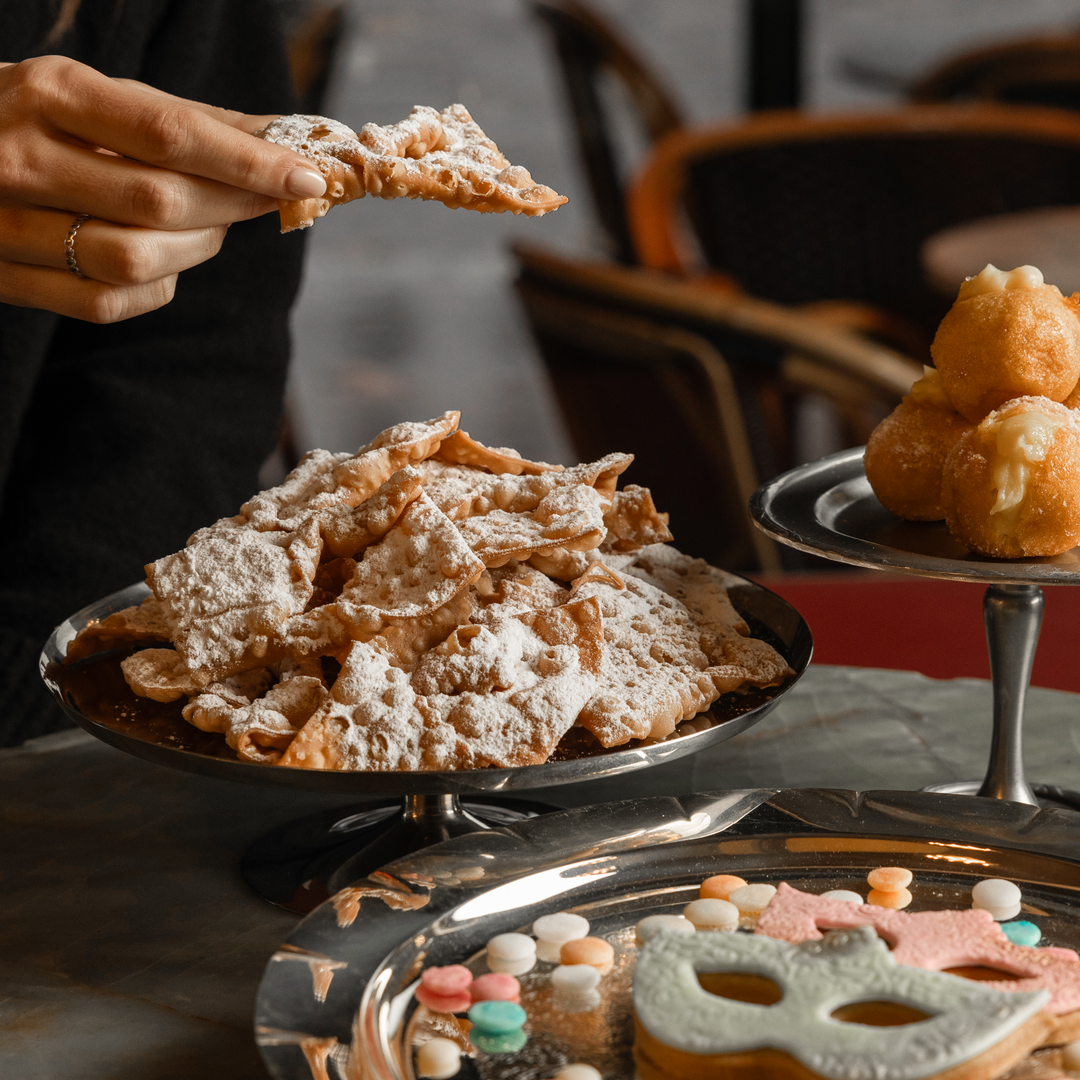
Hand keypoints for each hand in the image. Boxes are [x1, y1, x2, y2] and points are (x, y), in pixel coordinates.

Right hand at [0, 56, 325, 322]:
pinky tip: (162, 260)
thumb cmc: (33, 121)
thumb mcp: (93, 97)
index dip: (247, 162)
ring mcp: (8, 225)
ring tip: (208, 223)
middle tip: (270, 195)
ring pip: (138, 259)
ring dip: (198, 248)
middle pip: (161, 202)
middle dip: (235, 204)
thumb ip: (181, 120)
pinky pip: (110, 302)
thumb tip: (281, 136)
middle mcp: (23, 157)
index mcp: (51, 93)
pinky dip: (156, 286)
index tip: (307, 176)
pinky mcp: (8, 280)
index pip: (168, 134)